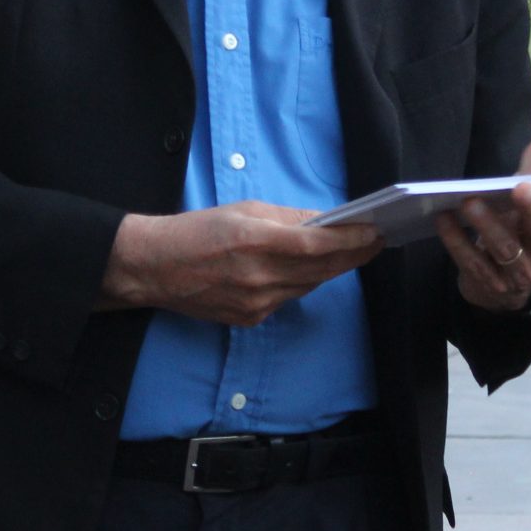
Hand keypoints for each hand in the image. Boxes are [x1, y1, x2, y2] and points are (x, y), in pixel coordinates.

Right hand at [100, 202, 382, 327]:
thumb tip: (323, 220)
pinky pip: (288, 299)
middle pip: (320, 269)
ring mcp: (255, 302)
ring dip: (331, 270)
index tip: (373, 231)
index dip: (350, 239)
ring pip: (308, 286)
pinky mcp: (251, 319)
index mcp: (254, 241)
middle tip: (375, 242)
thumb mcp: (242, 210)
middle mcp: (258, 276)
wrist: (155, 268)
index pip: (316, 244)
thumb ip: (286, 217)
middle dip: (352, 255)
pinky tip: (312, 272)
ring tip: (352, 254)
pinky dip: (303, 284)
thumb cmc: (197, 231)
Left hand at [439, 136, 530, 313]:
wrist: (500, 284)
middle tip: (520, 187)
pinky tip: (443, 218)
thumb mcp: (527, 202)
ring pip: (505, 249)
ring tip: (469, 201)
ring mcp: (518, 272)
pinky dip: (456, 240)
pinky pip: (472, 261)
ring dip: (488, 224)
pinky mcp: (489, 283)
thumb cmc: (517, 230)